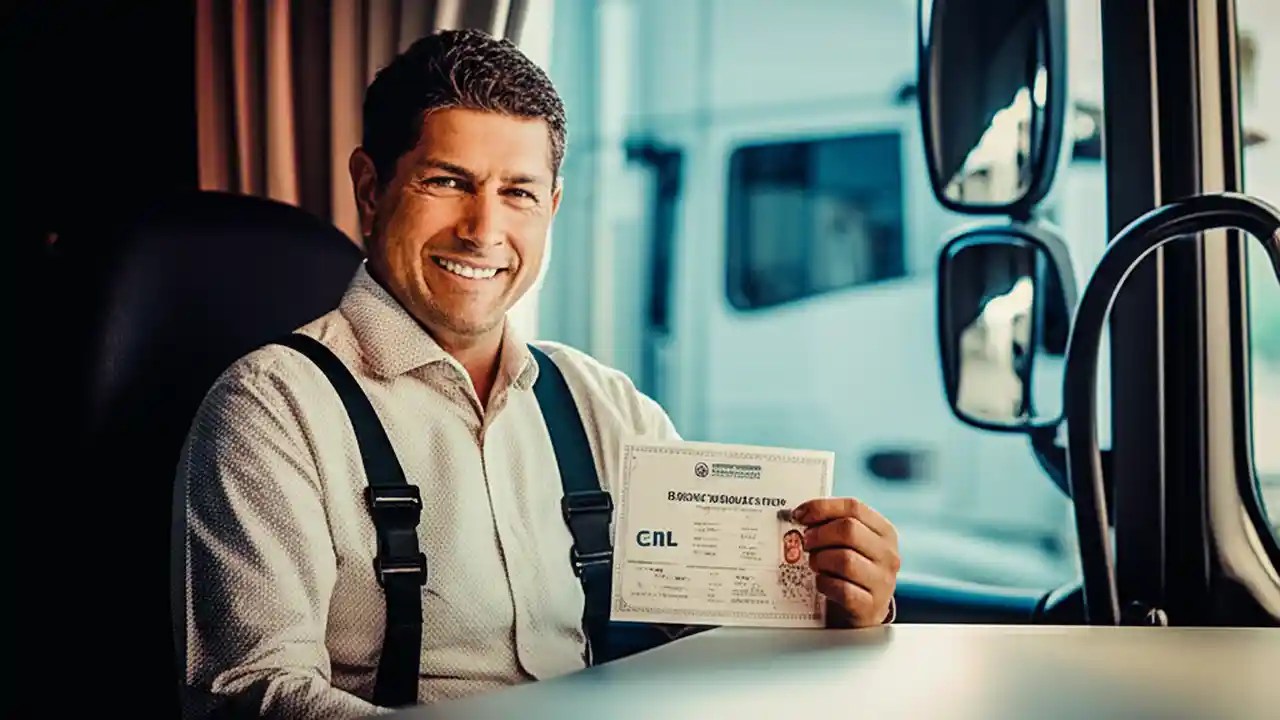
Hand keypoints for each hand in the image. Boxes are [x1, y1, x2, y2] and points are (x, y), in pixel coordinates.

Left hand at [791, 497, 899, 627]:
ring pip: (844, 559)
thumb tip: (802, 514)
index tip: (799, 514)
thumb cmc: (854, 571)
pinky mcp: (871, 606)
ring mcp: (882, 582)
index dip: (822, 508)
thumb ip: (834, 525)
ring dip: (820, 560)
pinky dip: (824, 583)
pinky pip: (841, 589)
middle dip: (818, 534)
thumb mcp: (852, 545)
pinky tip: (822, 582)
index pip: (853, 507)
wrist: (866, 612)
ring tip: (815, 564)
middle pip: (849, 530)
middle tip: (806, 542)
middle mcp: (888, 555)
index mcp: (884, 532)